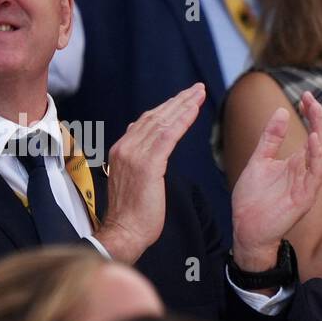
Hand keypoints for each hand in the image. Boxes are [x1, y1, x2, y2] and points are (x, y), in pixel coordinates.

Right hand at [94, 84, 205, 263]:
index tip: (184, 98)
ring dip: (183, 105)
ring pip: (163, 122)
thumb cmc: (134, 214)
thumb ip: (140, 162)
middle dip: (178, 100)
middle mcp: (125, 148)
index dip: (167, 108)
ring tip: (199, 93)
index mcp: (121, 150)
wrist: (125, 232)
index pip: (146, 122)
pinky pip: (168, 136)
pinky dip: (182, 120)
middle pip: (155, 117)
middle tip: (197, 88)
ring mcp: (134, 155)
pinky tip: (193, 110)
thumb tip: (149, 148)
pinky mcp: (147, 165)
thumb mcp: (135, 181)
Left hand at [231, 91, 321, 271]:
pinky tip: (312, 138)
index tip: (305, 95)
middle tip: (311, 98)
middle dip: (318, 118)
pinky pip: (315, 174)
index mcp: (298, 163)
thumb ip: (271, 138)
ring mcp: (307, 185)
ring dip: (319, 131)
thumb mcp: (259, 160)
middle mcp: (306, 172)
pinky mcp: (304, 198)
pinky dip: (315, 156)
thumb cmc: (252, 199)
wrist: (245, 228)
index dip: (312, 114)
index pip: (314, 133)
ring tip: (314, 111)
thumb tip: (282, 112)